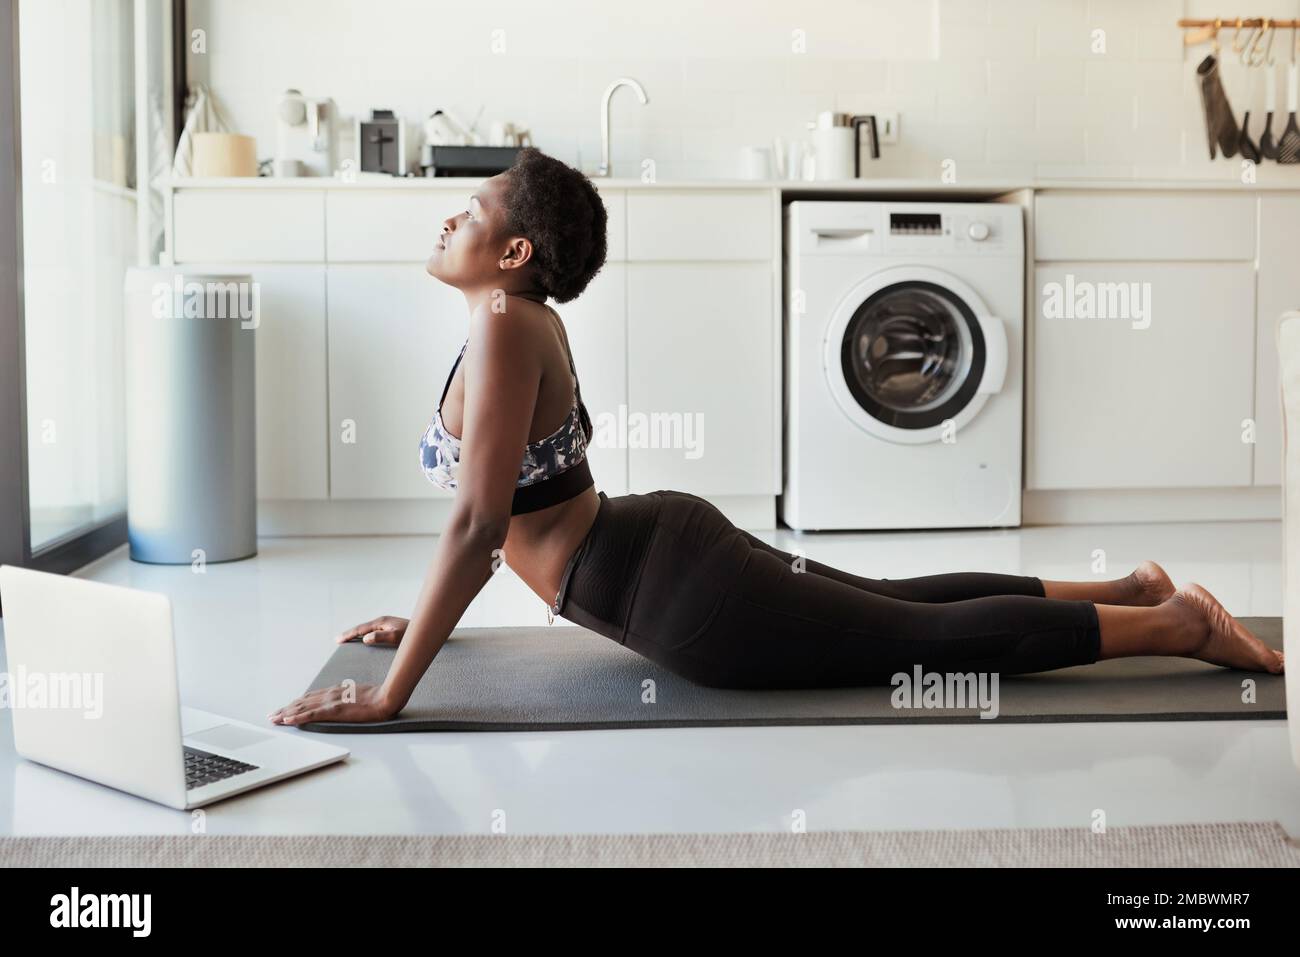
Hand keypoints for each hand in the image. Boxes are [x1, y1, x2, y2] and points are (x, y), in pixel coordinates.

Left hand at [269, 682, 397, 726]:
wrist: (385, 697)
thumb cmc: (377, 696)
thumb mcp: (358, 694)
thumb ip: (346, 697)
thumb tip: (341, 702)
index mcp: (335, 691)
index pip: (310, 697)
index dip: (296, 703)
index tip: (285, 709)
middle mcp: (329, 694)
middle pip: (302, 701)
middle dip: (286, 709)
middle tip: (272, 716)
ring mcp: (331, 701)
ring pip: (302, 707)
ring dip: (286, 713)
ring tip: (274, 719)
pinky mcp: (334, 710)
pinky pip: (311, 714)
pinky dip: (297, 717)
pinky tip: (287, 720)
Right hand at [338, 615, 409, 645]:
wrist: (427, 630)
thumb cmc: (413, 635)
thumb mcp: (397, 637)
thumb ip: (381, 637)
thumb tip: (365, 639)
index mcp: (381, 622)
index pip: (360, 629)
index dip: (348, 635)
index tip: (337, 640)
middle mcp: (382, 621)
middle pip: (362, 628)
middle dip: (350, 633)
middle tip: (337, 640)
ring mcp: (386, 624)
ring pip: (367, 629)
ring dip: (357, 634)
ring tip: (347, 640)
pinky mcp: (390, 629)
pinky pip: (373, 632)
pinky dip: (365, 635)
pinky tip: (364, 640)